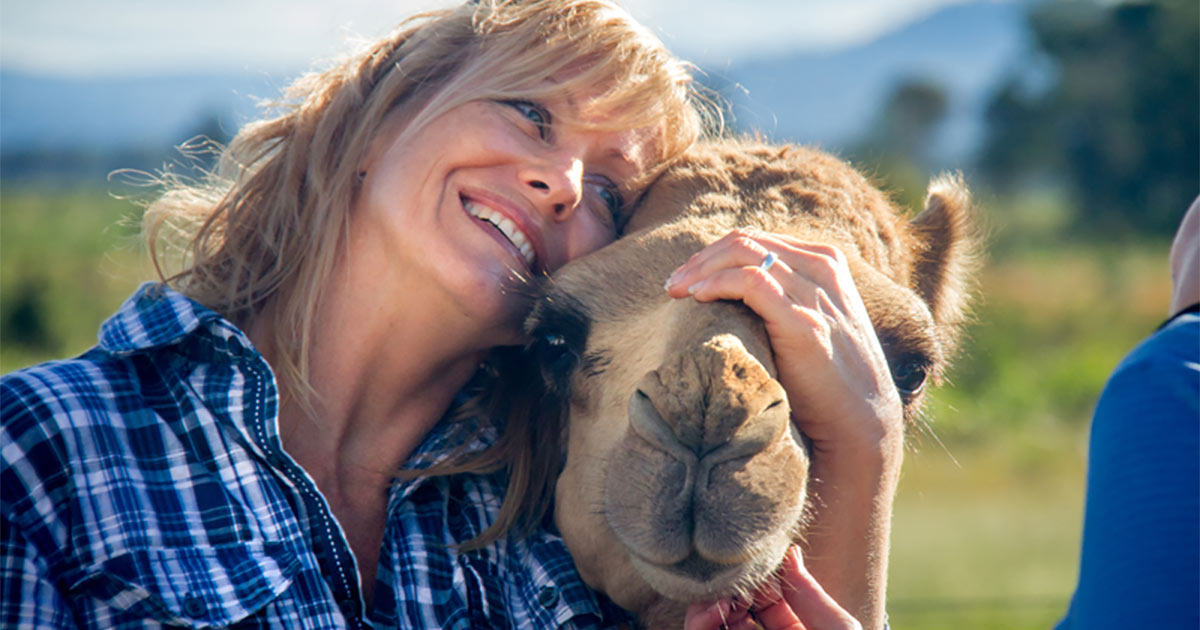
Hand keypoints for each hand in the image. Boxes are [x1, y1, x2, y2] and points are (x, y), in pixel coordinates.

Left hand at [663, 229, 902, 456]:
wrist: (859, 421)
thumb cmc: (826, 377)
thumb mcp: (809, 320)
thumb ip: (783, 295)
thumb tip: (726, 287)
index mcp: (825, 262)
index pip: (756, 239)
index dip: (714, 253)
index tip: (685, 276)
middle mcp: (822, 268)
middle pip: (745, 241)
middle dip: (701, 259)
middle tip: (672, 283)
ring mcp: (815, 293)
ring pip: (743, 254)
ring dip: (700, 269)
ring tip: (675, 290)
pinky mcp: (803, 321)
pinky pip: (749, 283)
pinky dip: (716, 284)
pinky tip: (697, 297)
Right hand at [683, 547, 860, 629]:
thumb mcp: (834, 629)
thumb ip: (808, 592)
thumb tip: (789, 552)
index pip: (764, 597)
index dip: (754, 578)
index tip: (750, 563)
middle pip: (733, 607)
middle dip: (726, 589)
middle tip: (726, 578)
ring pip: (711, 624)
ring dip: (707, 605)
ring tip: (716, 595)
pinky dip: (700, 623)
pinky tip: (712, 609)